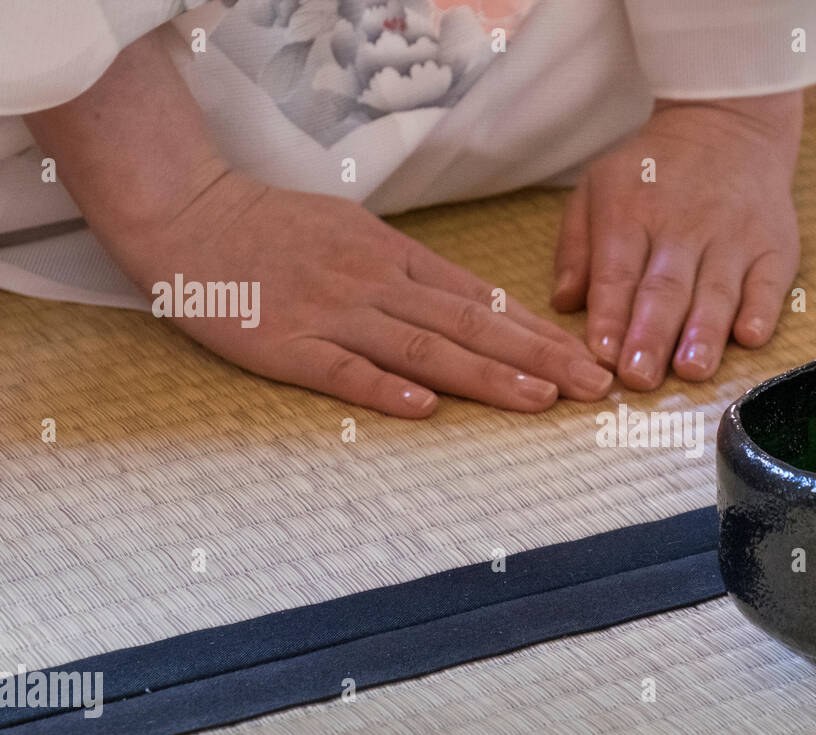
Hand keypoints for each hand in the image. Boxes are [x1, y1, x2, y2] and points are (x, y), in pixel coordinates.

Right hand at [105, 170, 612, 417]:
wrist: (191, 215)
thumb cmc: (280, 230)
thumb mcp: (360, 236)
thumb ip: (414, 274)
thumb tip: (477, 307)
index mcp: (398, 260)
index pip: (484, 302)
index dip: (539, 334)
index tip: (585, 359)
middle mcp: (378, 285)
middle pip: (472, 326)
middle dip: (540, 358)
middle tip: (593, 386)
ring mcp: (335, 314)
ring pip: (423, 348)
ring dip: (486, 376)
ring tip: (539, 399)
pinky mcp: (287, 344)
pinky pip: (342, 370)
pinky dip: (384, 389)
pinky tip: (425, 409)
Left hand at [551, 91, 801, 388]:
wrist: (729, 124)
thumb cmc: (654, 172)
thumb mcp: (598, 188)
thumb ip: (576, 247)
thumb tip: (564, 303)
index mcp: (631, 211)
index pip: (618, 271)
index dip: (610, 314)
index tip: (601, 354)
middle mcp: (683, 225)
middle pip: (666, 288)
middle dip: (651, 335)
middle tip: (639, 377)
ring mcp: (733, 237)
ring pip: (716, 291)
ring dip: (704, 333)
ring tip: (691, 369)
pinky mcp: (774, 245)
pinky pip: (769, 282)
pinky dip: (760, 309)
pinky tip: (749, 337)